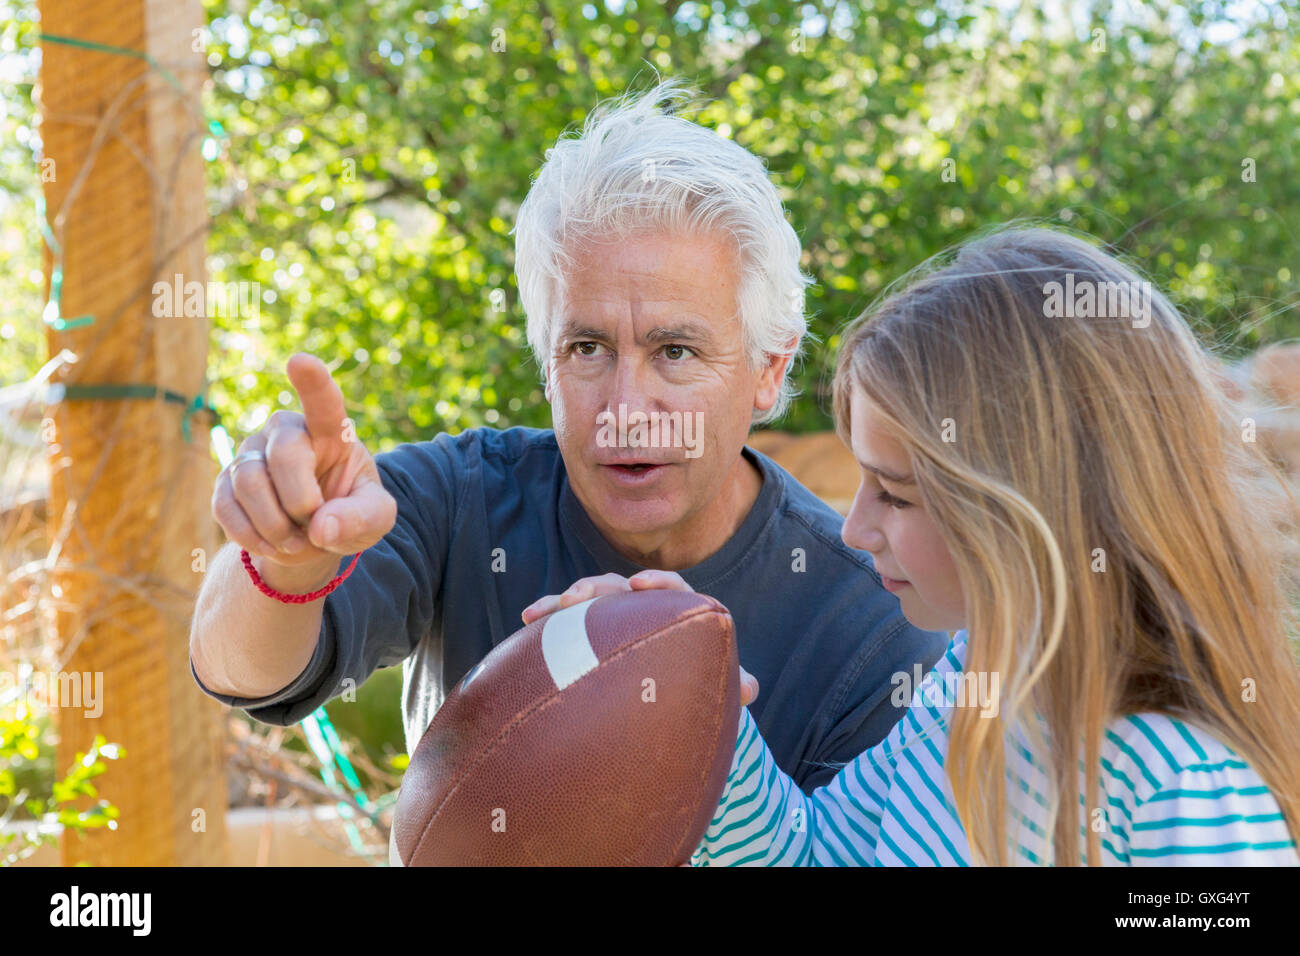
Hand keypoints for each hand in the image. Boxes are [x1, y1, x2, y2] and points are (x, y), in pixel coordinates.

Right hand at [211, 352, 397, 565]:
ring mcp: (251, 453)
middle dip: (301, 502)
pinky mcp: (225, 481)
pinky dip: (250, 535)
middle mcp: (286, 431)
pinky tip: (271, 544)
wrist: (313, 536)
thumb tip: (322, 527)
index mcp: (330, 430)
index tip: (299, 361)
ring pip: (249, 483)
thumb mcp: (375, 519)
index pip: (323, 401)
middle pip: (285, 454)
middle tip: (316, 529)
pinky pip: (225, 506)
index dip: (313, 382)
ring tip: (296, 542)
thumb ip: (362, 519)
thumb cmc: (351, 513)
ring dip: (275, 526)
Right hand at [521, 570, 758, 705]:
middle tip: (578, 598)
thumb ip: (730, 683)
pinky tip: (528, 618)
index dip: (657, 583)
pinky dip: (547, 613)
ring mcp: (610, 616)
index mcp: (677, 611)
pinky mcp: (585, 629)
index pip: (672, 588)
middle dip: (596, 588)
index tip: (639, 585)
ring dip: (565, 600)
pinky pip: (564, 617)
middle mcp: (641, 606)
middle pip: (619, 587)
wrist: (664, 693)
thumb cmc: (693, 683)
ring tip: (542, 611)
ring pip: (588, 599)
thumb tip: (752, 688)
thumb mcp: (710, 683)